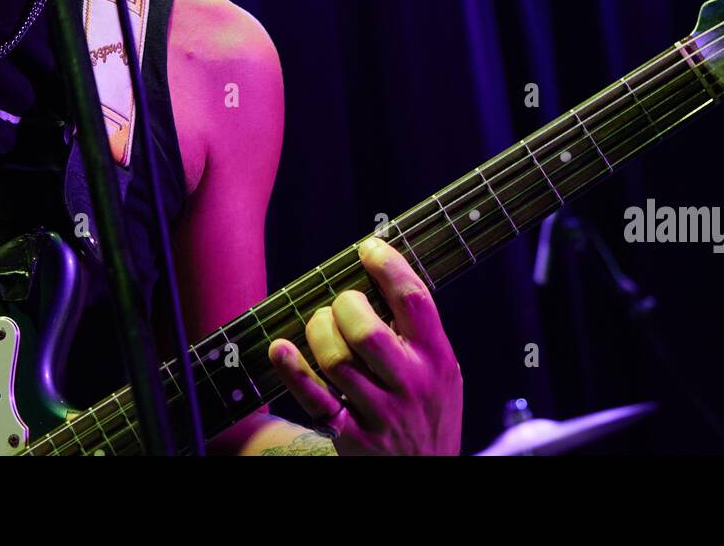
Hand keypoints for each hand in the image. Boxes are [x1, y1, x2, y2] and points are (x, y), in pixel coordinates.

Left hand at [268, 236, 462, 454]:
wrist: (428, 475)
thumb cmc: (431, 411)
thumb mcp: (443, 372)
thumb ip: (419, 334)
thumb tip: (377, 281)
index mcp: (438, 359)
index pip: (414, 299)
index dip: (388, 266)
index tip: (369, 247)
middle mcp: (411, 385)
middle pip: (367, 331)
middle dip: (345, 304)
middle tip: (342, 302)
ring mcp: (380, 413)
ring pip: (336, 360)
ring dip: (319, 330)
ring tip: (321, 324)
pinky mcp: (351, 437)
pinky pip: (315, 400)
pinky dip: (293, 372)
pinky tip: (280, 348)